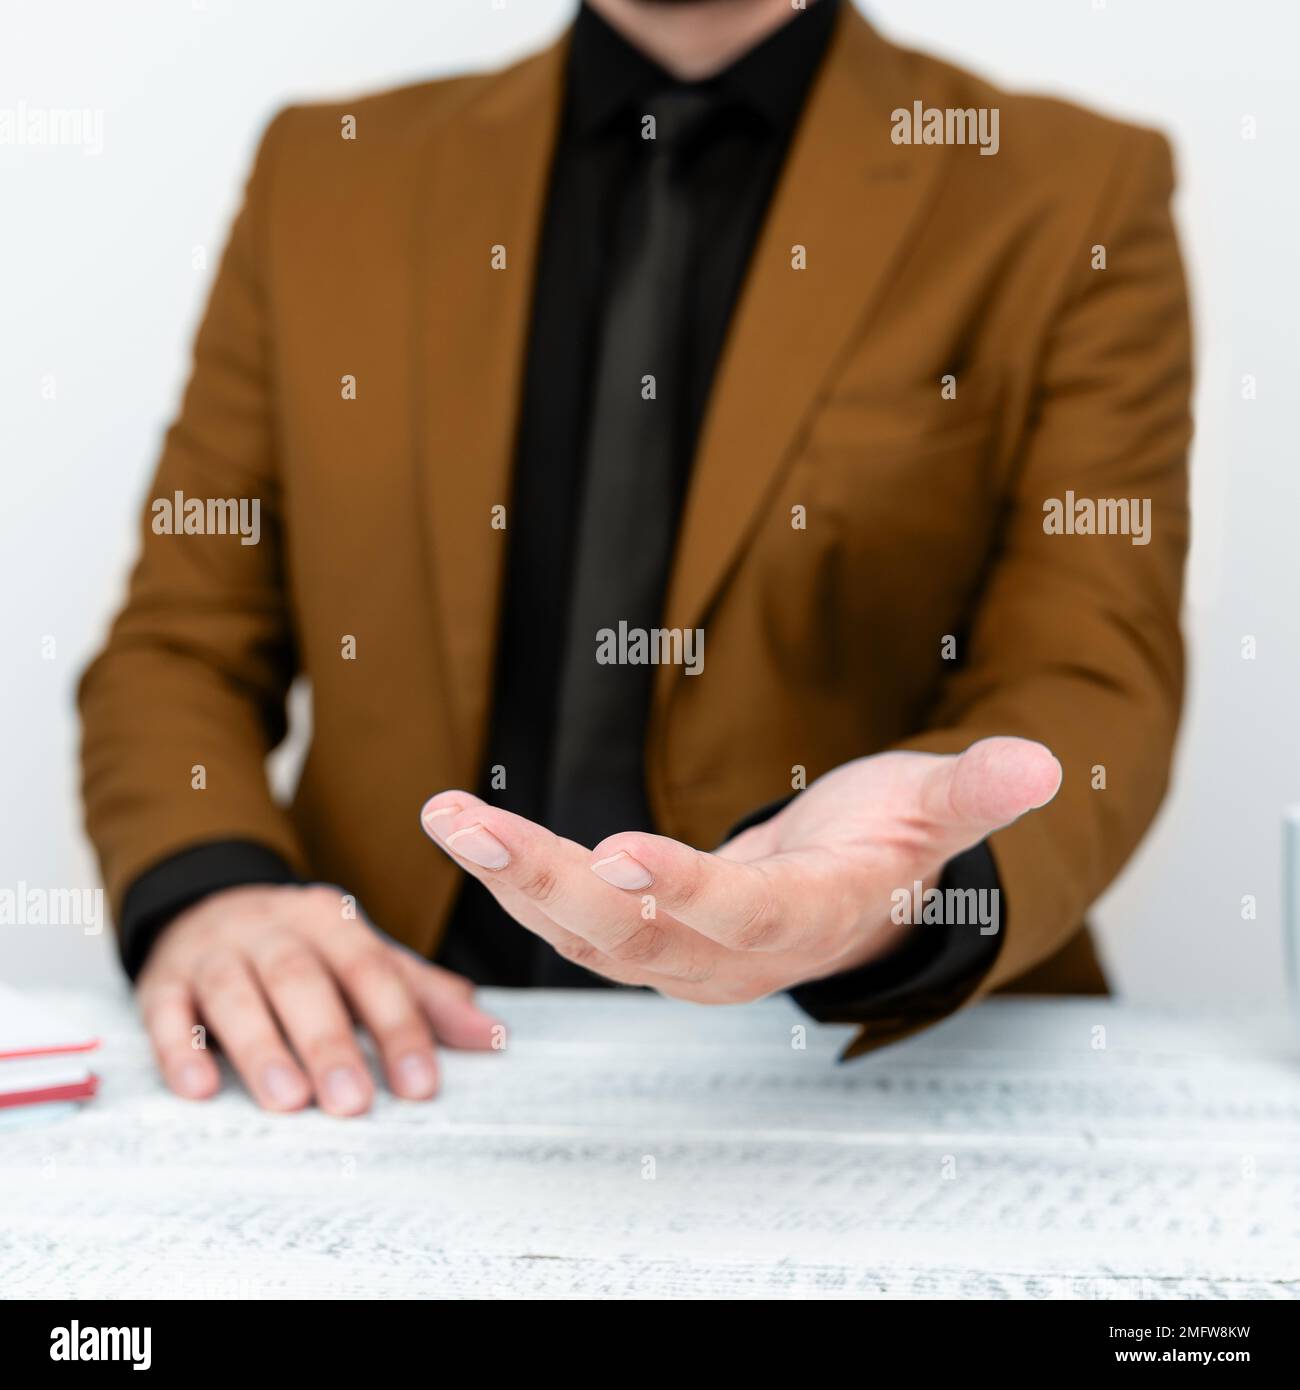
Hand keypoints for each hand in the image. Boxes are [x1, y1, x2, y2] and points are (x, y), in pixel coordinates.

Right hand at [136, 884, 501, 1113]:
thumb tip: (492, 1036)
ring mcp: (215, 951)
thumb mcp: (365, 959)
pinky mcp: (163, 978)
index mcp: (332, 921)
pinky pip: (166, 1009)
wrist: (210, 904)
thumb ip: (424, 996)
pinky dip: (180, 1046)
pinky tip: (198, 1088)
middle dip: (330, 1042)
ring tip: (288, 1103)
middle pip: (303, 980)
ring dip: (262, 1047)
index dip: (399, 1027)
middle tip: (354, 1104)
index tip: (421, 1086)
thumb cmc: (305, 950)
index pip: (372, 971)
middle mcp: (273, 928)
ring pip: (237, 993)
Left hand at [419, 737, 1060, 1003]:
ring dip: (513, 878)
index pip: (745, 916)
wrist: (848, 904)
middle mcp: (732, 954)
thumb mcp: (932, 812)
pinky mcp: (645, 937)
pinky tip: (465, 834)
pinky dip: (517, 880)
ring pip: (587, 933)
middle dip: (549, 883)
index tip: (623, 853)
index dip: (690, 891)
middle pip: (636, 934)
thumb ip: (974, 792)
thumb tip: (1045, 761)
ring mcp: (681, 955)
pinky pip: (573, 920)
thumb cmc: (885, 849)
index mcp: (806, 921)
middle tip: (468, 827)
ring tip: (446, 818)